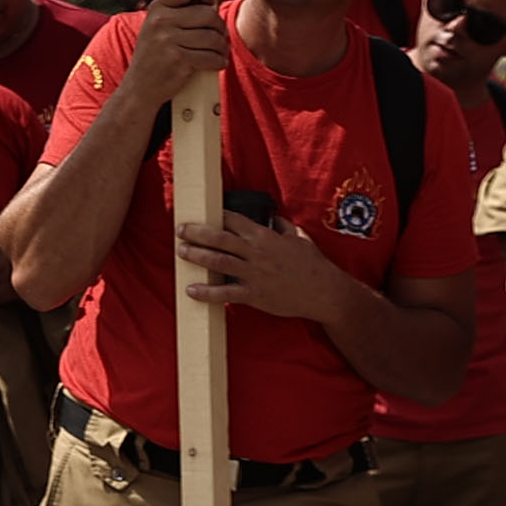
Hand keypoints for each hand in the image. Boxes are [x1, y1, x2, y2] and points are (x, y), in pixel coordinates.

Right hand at [110, 0, 230, 118]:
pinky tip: (214, 63)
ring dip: (221, 48)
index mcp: (157, 9)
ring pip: (214, 37)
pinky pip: (212, 57)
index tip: (209, 3)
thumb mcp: (157, 28)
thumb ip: (179, 13)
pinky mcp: (178, 60)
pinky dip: (218, 62)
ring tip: (216, 52)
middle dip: (219, 28)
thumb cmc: (154, 57)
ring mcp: (168, 41)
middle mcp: (161, 21)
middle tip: (217, 37)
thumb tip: (212, 2)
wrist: (139, 88)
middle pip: (209, 14)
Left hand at [178, 210, 349, 322]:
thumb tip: (274, 218)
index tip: (201, 211)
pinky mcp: (253, 295)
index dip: (216, 214)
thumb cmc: (313, 264)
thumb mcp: (300, 238)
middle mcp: (256, 253)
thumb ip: (283, 227)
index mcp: (265, 237)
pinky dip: (206, 292)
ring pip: (217, 262)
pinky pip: (225, 293)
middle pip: (219, 238)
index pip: (234, 220)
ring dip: (197, 255)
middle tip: (180, 229)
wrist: (324, 292)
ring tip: (181, 251)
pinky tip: (191, 290)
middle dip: (197, 232)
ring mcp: (253, 274)